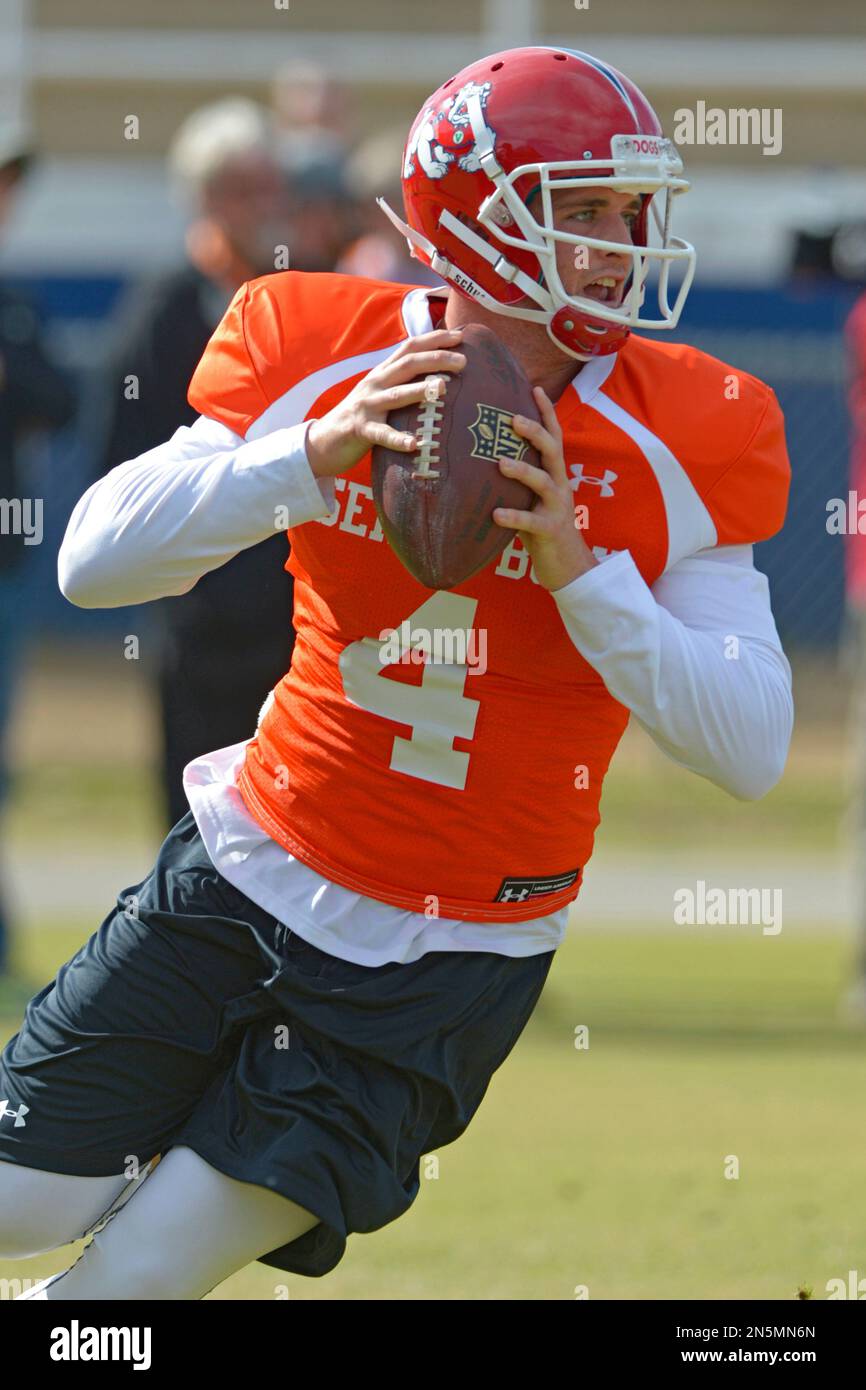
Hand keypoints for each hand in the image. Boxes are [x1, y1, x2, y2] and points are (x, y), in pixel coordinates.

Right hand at [305, 328, 465, 478]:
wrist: (323, 441)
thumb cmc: (362, 418)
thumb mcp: (382, 393)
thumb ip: (403, 382)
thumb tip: (439, 377)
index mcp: (383, 373)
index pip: (409, 348)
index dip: (434, 339)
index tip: (459, 336)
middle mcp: (375, 384)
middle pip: (407, 364)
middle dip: (436, 359)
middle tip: (463, 361)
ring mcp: (367, 406)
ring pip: (396, 395)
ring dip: (420, 390)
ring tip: (442, 388)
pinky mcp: (361, 430)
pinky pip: (382, 435)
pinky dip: (398, 439)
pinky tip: (415, 444)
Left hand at [493, 386, 597, 590]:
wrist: (568, 565)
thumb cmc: (543, 527)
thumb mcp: (532, 497)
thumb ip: (518, 478)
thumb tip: (484, 456)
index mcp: (555, 473)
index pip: (554, 436)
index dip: (546, 412)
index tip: (534, 387)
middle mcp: (560, 484)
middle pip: (552, 450)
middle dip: (534, 432)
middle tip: (512, 419)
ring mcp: (557, 507)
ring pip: (543, 482)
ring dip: (522, 470)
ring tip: (500, 463)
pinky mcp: (550, 530)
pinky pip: (531, 521)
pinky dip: (513, 516)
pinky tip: (495, 514)